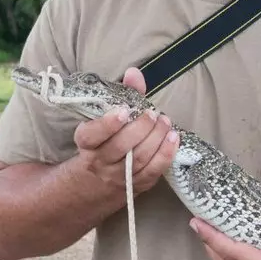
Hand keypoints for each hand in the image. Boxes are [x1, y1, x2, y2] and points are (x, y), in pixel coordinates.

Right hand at [73, 67, 179, 194]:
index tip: (123, 110)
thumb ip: (121, 94)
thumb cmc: (100, 143)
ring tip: (165, 123)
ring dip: (155, 140)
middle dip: (140, 129)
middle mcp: (100, 162)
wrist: (92, 185)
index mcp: (86, 144)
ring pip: (137, 160)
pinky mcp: (135, 186)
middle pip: (120, 148)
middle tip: (152, 114)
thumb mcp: (102, 119)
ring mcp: (117, 177)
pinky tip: (174, 139)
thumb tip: (134, 72)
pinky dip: (165, 155)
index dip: (107, 124)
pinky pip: (151, 173)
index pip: (91, 136)